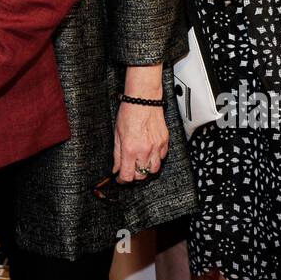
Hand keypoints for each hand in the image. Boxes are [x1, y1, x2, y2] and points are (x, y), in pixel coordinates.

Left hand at [113, 68, 168, 182]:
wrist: (144, 99)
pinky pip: (162, 157)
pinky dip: (156, 158)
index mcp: (130, 148)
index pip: (127, 175)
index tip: (120, 178)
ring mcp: (157, 146)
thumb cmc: (129, 112)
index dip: (122, 180)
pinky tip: (149, 152)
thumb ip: (117, 154)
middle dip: (134, 175)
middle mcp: (145, 150)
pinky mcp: (165, 141)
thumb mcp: (117, 134)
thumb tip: (116, 168)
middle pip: (142, 175)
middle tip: (129, 169)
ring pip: (154, 169)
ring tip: (140, 162)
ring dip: (146, 169)